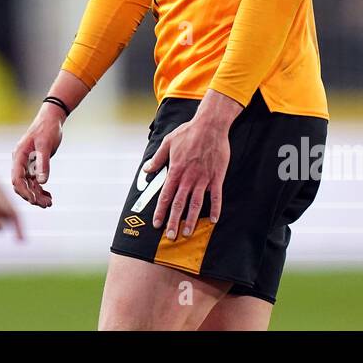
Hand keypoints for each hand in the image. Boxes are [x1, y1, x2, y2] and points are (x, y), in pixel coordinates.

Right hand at [10, 102, 64, 207]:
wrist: (52, 118)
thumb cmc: (47, 128)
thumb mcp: (46, 145)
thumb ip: (43, 163)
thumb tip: (42, 182)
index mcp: (19, 155)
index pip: (16, 178)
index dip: (24, 191)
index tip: (34, 201)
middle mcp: (20, 161)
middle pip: (21, 184)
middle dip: (32, 196)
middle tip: (46, 205)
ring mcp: (26, 164)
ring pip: (28, 185)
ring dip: (37, 195)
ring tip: (49, 203)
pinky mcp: (33, 165)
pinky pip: (34, 181)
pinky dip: (40, 190)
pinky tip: (49, 196)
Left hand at [146, 90, 241, 240]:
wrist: (210, 126)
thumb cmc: (188, 132)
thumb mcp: (168, 143)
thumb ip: (157, 159)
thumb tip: (146, 169)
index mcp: (175, 171)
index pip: (166, 196)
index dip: (161, 212)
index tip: (157, 224)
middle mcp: (188, 178)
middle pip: (179, 204)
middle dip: (174, 222)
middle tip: (171, 236)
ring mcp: (203, 179)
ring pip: (196, 204)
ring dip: (191, 220)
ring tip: (187, 233)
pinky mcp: (216, 177)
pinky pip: (216, 196)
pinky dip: (215, 209)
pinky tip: (214, 220)